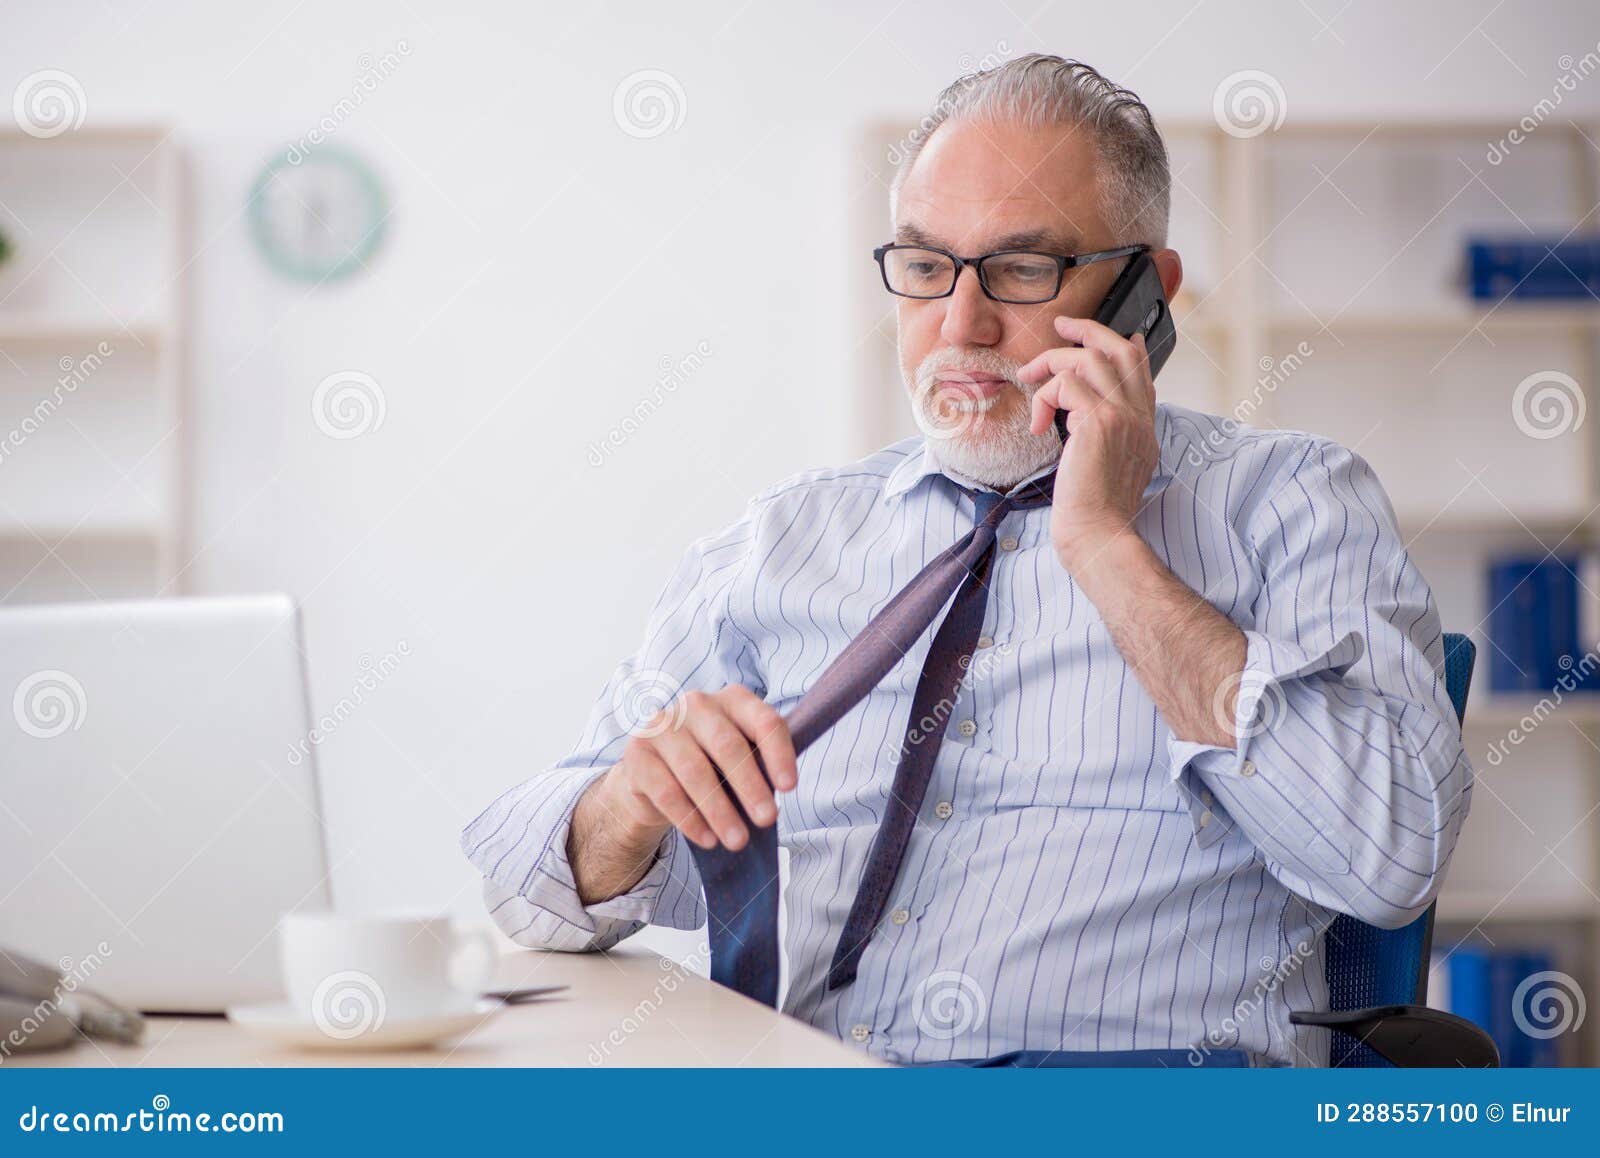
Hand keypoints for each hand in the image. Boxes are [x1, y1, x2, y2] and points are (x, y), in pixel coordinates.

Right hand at [600, 685, 796, 851]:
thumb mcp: (740, 757)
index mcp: (732, 700)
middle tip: (767, 820)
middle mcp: (696, 704)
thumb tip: (779, 793)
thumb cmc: (711, 765)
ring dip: (720, 811)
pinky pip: (666, 791)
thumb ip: (761, 764)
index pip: (763, 721)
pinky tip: (707, 839)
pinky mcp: (637, 753)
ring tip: (738, 840)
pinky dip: (689, 819)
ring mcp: (663, 726)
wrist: (654, 776)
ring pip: (695, 771)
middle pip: (728, 745)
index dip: (779, 754)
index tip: (789, 787)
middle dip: (750, 786)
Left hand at [1020, 315, 1159, 570]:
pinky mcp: (1099, 422)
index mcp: (1144, 426)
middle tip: (1060, 326)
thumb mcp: (1112, 465)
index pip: (1141, 370)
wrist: (1098, 534)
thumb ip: (1109, 434)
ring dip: (1052, 363)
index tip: (1113, 334)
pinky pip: (1066, 385)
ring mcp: (1123, 416)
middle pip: (1120, 350)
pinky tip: (1038, 425)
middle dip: (1088, 330)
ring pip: (1088, 359)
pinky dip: (1044, 396)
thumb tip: (1088, 413)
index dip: (1125, 345)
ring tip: (1029, 379)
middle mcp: (1139, 416)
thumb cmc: (1095, 511)